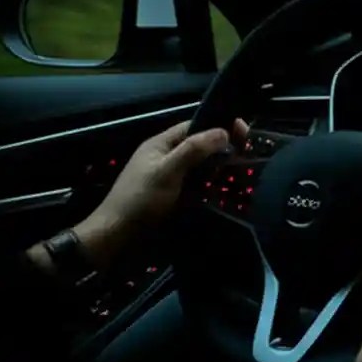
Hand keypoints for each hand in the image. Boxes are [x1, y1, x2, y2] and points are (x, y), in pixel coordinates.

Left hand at [33, 119, 247, 271]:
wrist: (118, 235)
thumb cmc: (140, 199)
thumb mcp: (168, 170)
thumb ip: (194, 149)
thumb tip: (224, 131)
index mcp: (161, 144)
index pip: (194, 126)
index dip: (217, 125)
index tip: (243, 132)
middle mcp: (166, 156)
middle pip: (199, 145)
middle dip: (220, 148)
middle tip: (243, 156)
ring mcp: (169, 176)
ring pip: (200, 165)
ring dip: (216, 168)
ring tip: (236, 173)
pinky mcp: (173, 195)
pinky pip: (196, 183)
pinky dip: (209, 184)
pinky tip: (221, 189)